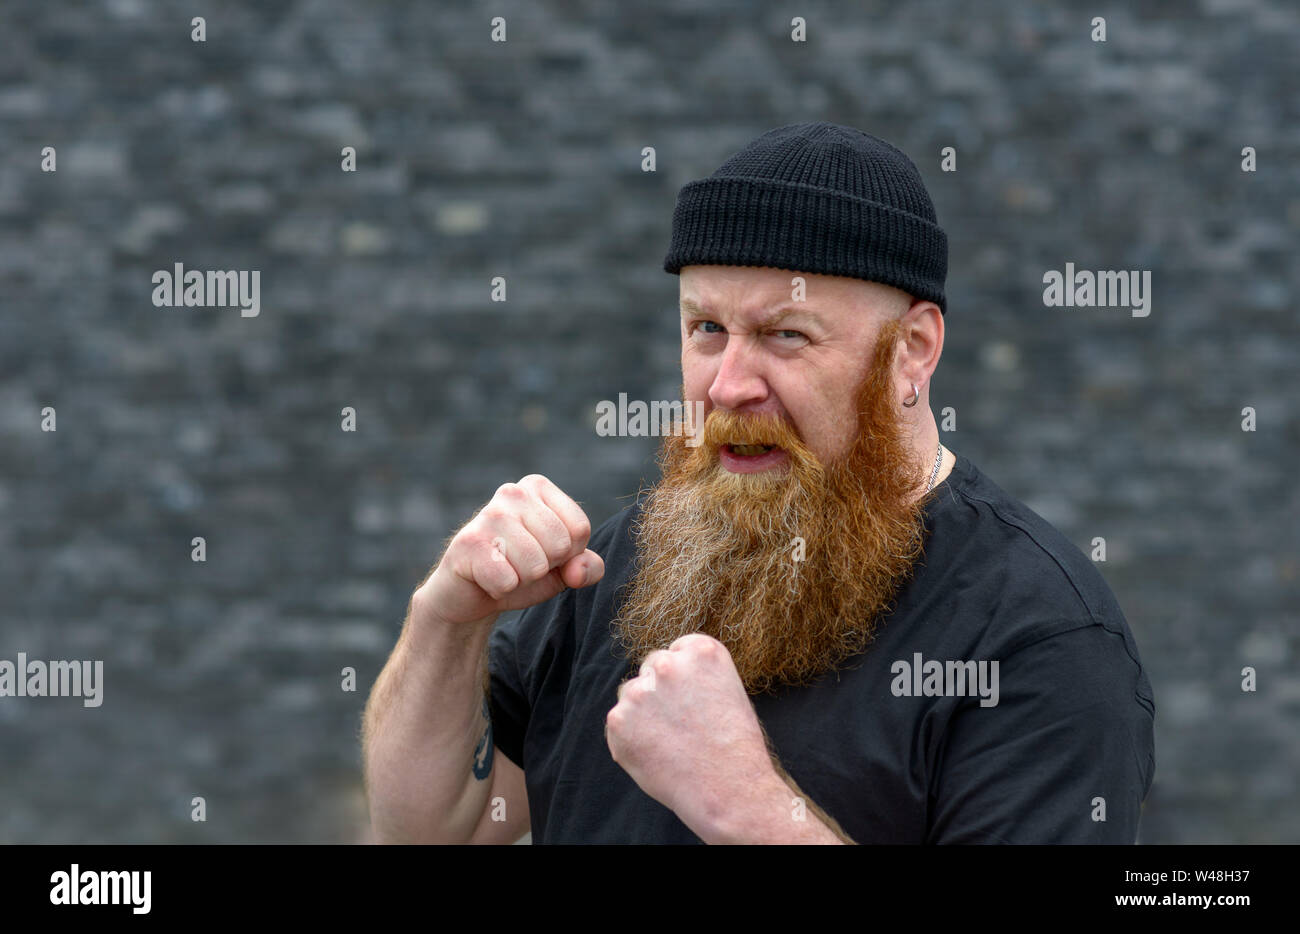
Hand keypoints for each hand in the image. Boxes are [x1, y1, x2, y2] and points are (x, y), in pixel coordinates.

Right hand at [416, 474, 604, 625]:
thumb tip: (577, 572)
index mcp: (538, 488)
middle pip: (560, 546)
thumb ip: (587, 568)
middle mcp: (513, 492)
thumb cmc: (520, 571)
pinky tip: (486, 577)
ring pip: (535, 566)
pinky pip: (507, 581)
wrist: (471, 593)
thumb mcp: (562, 570)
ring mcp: (488, 515)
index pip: (580, 529)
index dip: (567, 554)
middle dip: (544, 567)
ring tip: (504, 569)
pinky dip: (501, 589)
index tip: (543, 552)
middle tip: (519, 563)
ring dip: (522, 580)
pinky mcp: (468, 543)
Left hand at [605, 633, 777, 838]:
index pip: (678, 651)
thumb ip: (694, 675)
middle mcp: (668, 663)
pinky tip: (657, 754)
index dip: (684, 680)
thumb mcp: (727, 691)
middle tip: (680, 725)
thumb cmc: (734, 746)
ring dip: (643, 713)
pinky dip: (631, 739)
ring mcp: (640, 692)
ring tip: (671, 743)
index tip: (692, 701)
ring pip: (632, 694)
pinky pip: (620, 723)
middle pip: (652, 668)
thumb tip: (660, 678)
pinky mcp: (619, 721)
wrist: (728, 789)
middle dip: (660, 691)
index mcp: (701, 650)